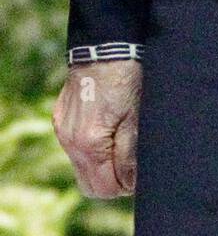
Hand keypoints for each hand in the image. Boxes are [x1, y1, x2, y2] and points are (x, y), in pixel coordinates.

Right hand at [52, 59, 141, 197]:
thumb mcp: (136, 117)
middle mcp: (70, 141)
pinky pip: (75, 148)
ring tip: (122, 149)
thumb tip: (131, 181)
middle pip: (90, 185)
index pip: (104, 188)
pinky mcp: (60, 120)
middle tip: (132, 167)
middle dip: (112, 182)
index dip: (125, 186)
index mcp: (89, 143)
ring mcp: (62, 130)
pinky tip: (108, 134)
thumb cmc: (127, 79)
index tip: (140, 176)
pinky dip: (92, 150)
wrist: (105, 47)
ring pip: (82, 168)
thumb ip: (130, 153)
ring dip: (102, 166)